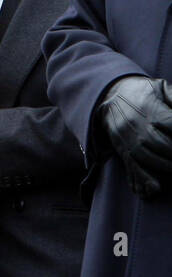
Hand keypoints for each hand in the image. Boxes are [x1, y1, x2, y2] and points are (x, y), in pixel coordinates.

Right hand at [97, 76, 171, 198]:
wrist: (109, 96)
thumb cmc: (142, 92)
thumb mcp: (160, 87)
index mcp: (150, 108)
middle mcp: (136, 124)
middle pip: (162, 144)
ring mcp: (126, 138)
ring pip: (147, 157)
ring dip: (166, 166)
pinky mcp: (121, 149)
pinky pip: (131, 166)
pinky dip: (142, 179)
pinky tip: (154, 189)